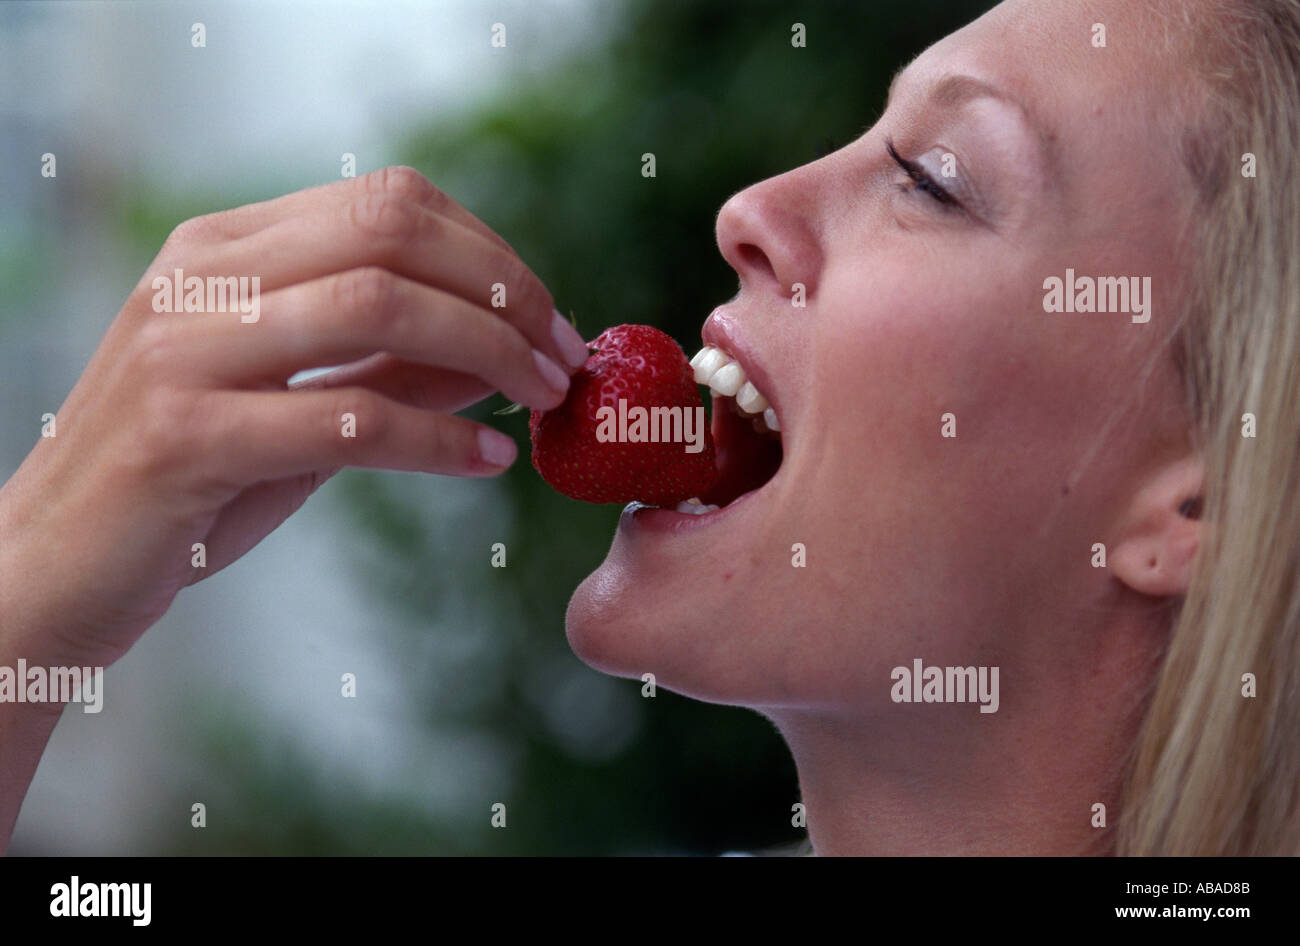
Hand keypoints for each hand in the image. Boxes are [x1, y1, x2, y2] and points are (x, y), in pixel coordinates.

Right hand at [0, 165, 587, 672]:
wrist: (53, 567)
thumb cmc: (189, 483)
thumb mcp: (298, 404)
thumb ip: (392, 365)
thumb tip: (502, 349)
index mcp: (225, 248)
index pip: (389, 200)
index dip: (491, 254)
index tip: (550, 320)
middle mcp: (201, 277)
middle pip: (394, 232)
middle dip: (505, 293)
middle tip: (562, 359)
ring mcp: (184, 350)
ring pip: (376, 305)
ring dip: (488, 354)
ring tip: (542, 402)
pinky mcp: (183, 437)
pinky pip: (346, 419)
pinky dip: (436, 441)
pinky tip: (486, 464)